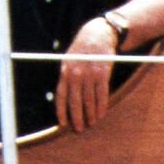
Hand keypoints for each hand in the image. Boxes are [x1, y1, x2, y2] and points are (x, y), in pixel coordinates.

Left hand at [55, 17, 118, 131]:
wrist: (97, 34)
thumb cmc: (81, 50)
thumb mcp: (68, 60)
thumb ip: (67, 76)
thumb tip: (64, 97)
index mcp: (64, 71)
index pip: (60, 95)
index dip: (61, 111)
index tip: (63, 124)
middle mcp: (75, 74)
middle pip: (74, 101)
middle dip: (76, 117)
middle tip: (79, 129)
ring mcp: (89, 74)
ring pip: (89, 100)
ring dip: (90, 114)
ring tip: (91, 123)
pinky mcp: (102, 73)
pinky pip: (102, 94)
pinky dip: (102, 106)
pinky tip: (101, 114)